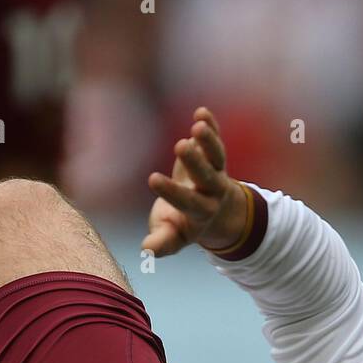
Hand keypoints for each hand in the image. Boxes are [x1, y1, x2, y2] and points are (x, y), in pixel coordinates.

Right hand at [142, 107, 248, 256]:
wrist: (214, 212)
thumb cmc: (183, 224)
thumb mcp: (172, 236)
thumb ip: (162, 243)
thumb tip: (146, 251)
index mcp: (200, 212)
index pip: (186, 202)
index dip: (170, 192)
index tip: (152, 179)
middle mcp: (212, 191)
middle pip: (206, 175)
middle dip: (195, 161)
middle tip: (181, 146)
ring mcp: (217, 172)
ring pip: (216, 155)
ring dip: (208, 140)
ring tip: (198, 124)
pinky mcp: (215, 156)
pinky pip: (216, 140)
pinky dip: (211, 125)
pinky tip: (201, 111)